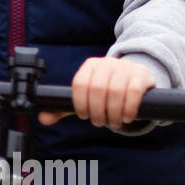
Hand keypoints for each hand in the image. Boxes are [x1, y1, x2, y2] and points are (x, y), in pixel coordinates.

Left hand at [36, 57, 155, 130]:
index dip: (80, 103)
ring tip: (113, 122)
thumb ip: (63, 108)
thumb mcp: (85, 98)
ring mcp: (126, 67)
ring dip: (113, 112)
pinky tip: (126, 117)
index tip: (84, 116)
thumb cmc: (106, 92)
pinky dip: (128, 108)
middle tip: (99, 122)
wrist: (136, 80)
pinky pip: (133, 92)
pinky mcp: (142, 75)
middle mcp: (107, 62)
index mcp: (90, 65)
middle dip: (97, 111)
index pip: (79, 84)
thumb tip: (42, 119)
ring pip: (115, 91)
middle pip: (96, 88)